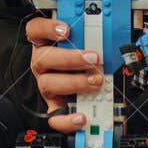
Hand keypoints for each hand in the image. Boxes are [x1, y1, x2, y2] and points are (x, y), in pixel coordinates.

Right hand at [26, 16, 102, 133]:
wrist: (85, 75)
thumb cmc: (83, 55)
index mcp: (46, 43)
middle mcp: (42, 63)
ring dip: (75, 82)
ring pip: (49, 83)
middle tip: (92, 58)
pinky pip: (54, 115)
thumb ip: (92, 35)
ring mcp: (47, 84)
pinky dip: (67, 119)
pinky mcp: (55, 105)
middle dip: (70, 58)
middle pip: (43, 58)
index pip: (36, 30)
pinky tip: (82, 116)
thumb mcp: (86, 41)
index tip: (66, 30)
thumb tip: (111, 34)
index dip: (48, 29)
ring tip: (95, 81)